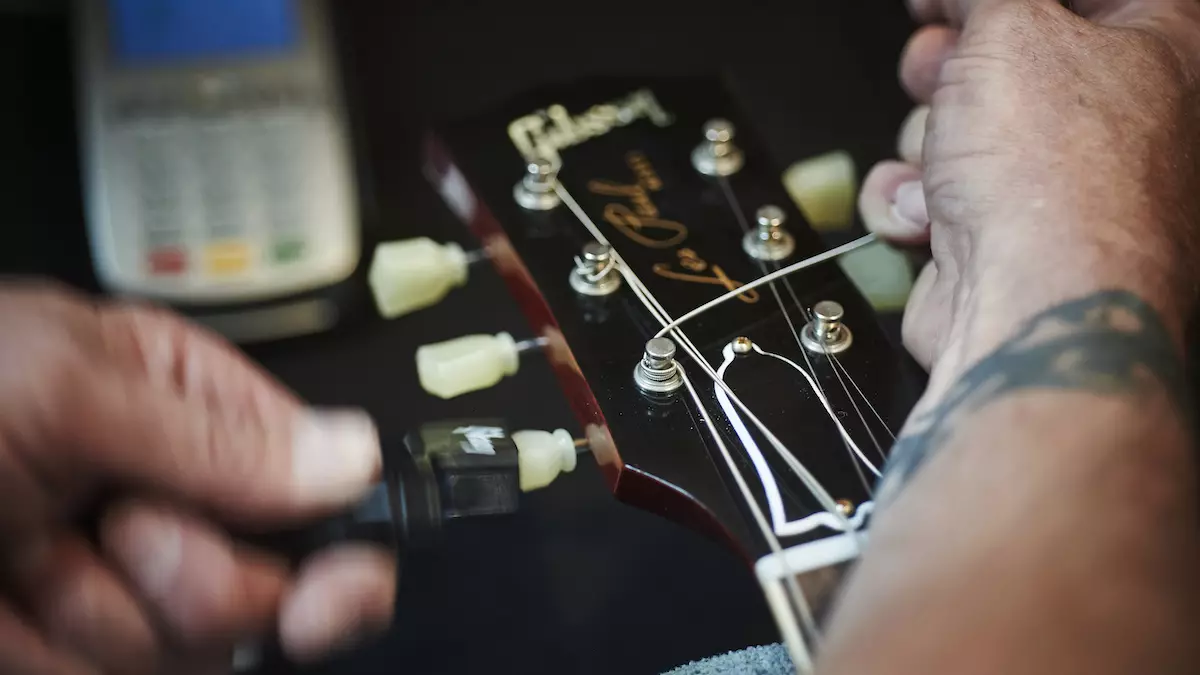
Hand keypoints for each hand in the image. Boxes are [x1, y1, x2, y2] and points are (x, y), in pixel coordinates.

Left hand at [0, 283, 394, 674]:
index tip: (323, 600)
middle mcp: (170, 492)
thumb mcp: (59, 393)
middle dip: (192, 579)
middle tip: (109, 533)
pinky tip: (6, 615)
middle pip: (269, 580)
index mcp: (186, 405)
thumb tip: (352, 456)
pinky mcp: (72, 643)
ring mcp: (121, 577)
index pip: (317, 482)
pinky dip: (56, 657)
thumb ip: (214, 435)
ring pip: (193, 646)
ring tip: (22, 563)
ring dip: (102, 619)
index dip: (335, 544)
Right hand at [859, 0, 1199, 392]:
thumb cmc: (1059, 181)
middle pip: (1014, 59)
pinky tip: (927, 208)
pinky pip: (942, 196)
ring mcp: (1064, 188)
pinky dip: (918, 201)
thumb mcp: (1014, 27)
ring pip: (967, 129)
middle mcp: (1129, 121)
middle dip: (953, 64)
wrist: (1033, 307)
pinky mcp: (1008, 240)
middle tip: (937, 64)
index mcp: (1169, 45)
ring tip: (939, 151)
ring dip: (928, 137)